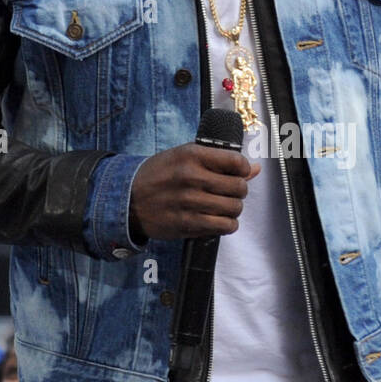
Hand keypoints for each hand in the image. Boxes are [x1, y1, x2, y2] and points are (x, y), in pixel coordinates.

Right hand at [129, 143, 259, 240]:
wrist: (127, 199)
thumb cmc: (158, 175)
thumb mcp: (183, 157)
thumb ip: (218, 161)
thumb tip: (254, 169)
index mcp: (191, 155)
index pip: (236, 161)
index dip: (243, 169)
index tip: (238, 173)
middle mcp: (191, 177)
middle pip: (239, 187)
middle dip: (240, 191)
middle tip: (231, 192)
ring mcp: (189, 202)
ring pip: (234, 208)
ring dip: (234, 209)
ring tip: (224, 206)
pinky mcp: (187, 223)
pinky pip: (224, 226)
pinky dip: (227, 225)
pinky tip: (219, 220)